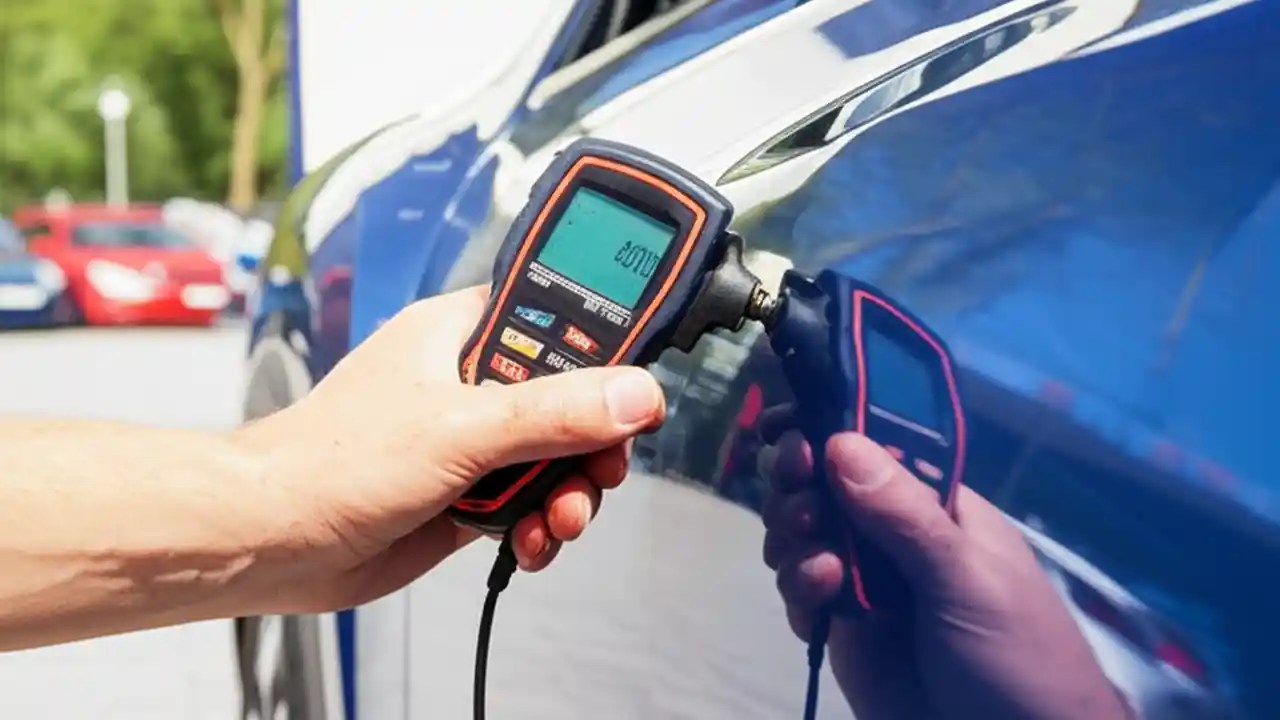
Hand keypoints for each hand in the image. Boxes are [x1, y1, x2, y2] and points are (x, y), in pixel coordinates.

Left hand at [233, 286, 663, 614]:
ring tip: (559, 519)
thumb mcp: (461, 427)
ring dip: (570, 493)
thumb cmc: (330, 461)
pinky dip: (540, 525)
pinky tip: (529, 543)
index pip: (558, 316)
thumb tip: (632, 395)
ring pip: (556, 457)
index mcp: (462, 333)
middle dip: (592, 442)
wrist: (273, 541)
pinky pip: (531, 502)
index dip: (606, 345)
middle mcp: (471, 382)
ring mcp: (471, 440)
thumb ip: (554, 411)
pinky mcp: (467, 492)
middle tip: (602, 466)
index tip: (639, 381)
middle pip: (571, 398)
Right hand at [761, 429, 1129, 719]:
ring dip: (791, 539)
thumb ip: (904, 516)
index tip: (789, 430)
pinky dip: (796, 589)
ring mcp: (867, 578)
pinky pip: (800, 589)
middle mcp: (895, 532)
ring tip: (819, 570)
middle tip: (799, 508)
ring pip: (802, 532)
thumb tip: (841, 440)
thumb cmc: (1016, 657)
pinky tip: (815, 604)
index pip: (874, 444)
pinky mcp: (844, 626)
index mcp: (936, 504)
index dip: (827, 428)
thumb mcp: (967, 581)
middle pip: (824, 481)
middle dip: (798, 484)